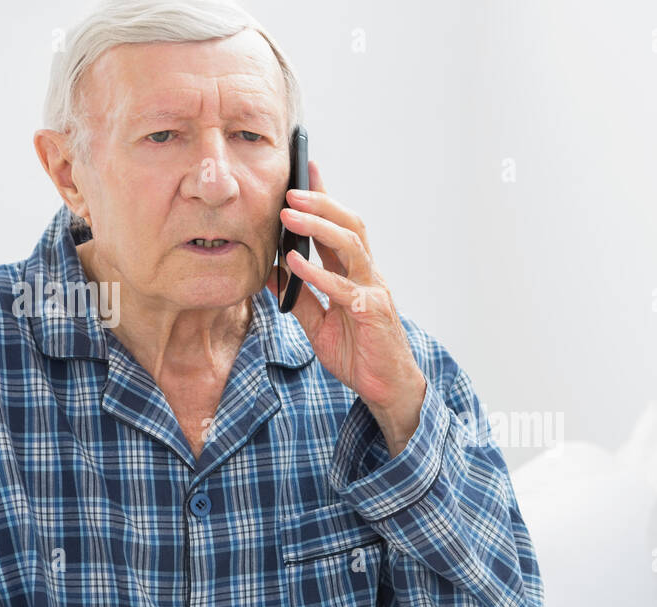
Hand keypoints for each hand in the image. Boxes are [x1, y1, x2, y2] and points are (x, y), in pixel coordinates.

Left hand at [265, 159, 425, 454]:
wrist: (387, 388)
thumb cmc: (358, 354)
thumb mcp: (318, 324)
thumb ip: (299, 297)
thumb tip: (269, 271)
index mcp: (357, 274)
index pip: (341, 226)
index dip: (326, 196)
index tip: (306, 167)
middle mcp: (368, 275)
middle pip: (350, 225)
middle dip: (320, 202)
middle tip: (289, 189)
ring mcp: (374, 291)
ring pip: (350, 245)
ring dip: (317, 225)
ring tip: (288, 214)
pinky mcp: (372, 313)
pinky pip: (343, 287)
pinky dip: (317, 272)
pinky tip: (294, 262)